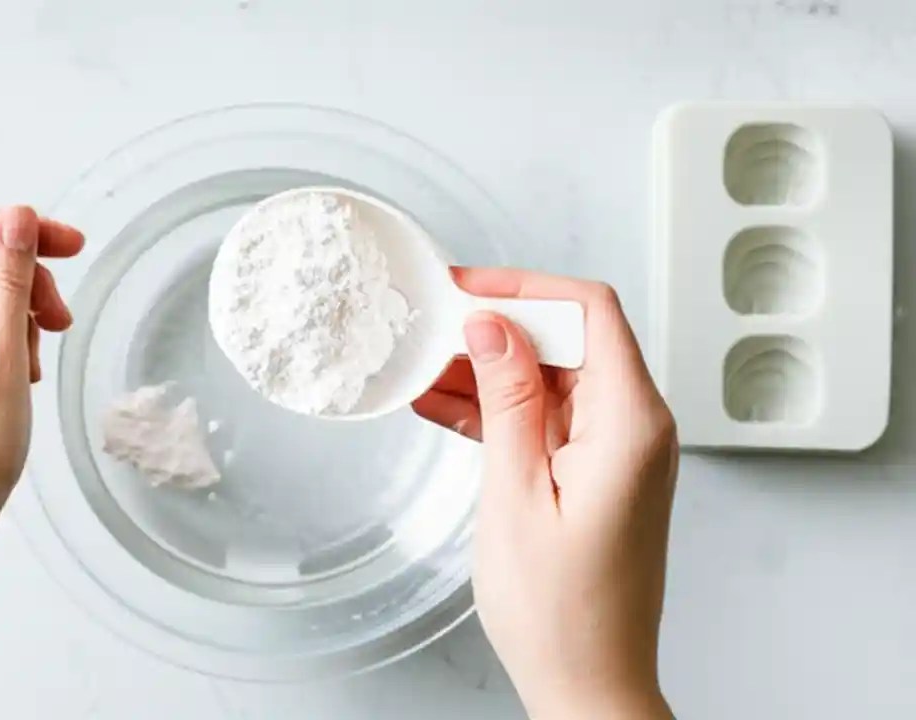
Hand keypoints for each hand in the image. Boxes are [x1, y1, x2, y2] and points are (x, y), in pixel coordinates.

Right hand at [414, 267, 677, 719]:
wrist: (589, 682)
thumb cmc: (562, 612)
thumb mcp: (516, 493)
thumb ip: (508, 400)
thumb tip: (493, 326)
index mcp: (631, 424)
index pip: (590, 311)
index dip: (525, 287)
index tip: (465, 288)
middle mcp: (636, 428)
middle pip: (569, 340)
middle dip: (498, 328)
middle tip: (430, 331)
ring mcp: (618, 450)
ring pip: (551, 378)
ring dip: (490, 371)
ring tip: (423, 372)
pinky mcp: (596, 472)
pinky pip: (546, 419)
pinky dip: (499, 410)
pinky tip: (445, 408)